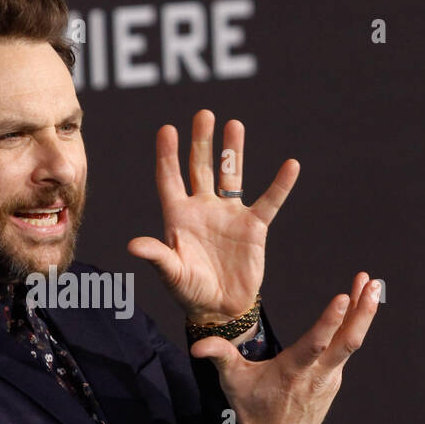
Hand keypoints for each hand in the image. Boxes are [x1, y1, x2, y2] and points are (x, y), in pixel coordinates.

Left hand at [128, 109, 299, 322]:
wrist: (220, 309)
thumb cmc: (189, 292)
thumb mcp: (171, 274)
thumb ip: (157, 256)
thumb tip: (133, 245)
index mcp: (178, 217)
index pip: (170, 179)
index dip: (168, 155)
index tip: (167, 130)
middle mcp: (202, 209)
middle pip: (200, 168)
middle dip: (201, 142)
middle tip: (204, 114)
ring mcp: (228, 215)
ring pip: (231, 175)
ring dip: (232, 151)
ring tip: (233, 124)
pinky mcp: (254, 227)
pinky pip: (269, 201)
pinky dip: (280, 185)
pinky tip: (291, 166)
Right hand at [191, 273, 380, 423]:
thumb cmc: (251, 410)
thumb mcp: (232, 383)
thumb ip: (219, 357)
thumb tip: (198, 346)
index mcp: (292, 372)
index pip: (315, 344)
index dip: (331, 321)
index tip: (345, 297)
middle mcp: (317, 376)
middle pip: (347, 342)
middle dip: (363, 311)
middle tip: (373, 283)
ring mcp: (329, 380)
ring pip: (350, 344)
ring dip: (363, 314)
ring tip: (371, 285)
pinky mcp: (333, 382)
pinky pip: (345, 352)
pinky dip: (352, 328)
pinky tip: (358, 309)